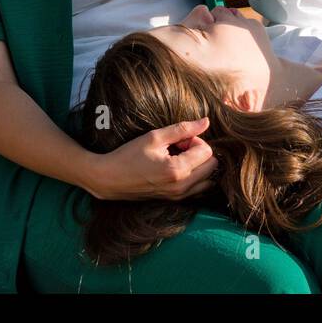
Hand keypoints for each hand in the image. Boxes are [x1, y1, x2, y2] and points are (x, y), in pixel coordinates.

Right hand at [86, 117, 218, 200]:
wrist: (109, 179)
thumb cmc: (129, 156)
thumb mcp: (155, 137)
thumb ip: (183, 129)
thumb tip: (206, 122)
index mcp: (178, 170)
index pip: (207, 152)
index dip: (196, 141)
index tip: (179, 140)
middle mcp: (182, 187)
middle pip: (212, 166)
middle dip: (200, 153)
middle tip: (180, 148)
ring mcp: (179, 196)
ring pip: (208, 179)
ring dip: (199, 166)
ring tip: (179, 158)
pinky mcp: (175, 200)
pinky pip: (198, 189)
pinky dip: (196, 177)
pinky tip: (178, 168)